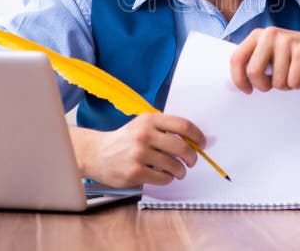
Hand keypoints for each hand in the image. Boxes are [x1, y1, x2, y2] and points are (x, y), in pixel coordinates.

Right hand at [77, 113, 205, 187]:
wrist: (97, 154)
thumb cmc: (125, 140)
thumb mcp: (143, 125)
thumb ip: (165, 129)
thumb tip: (194, 141)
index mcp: (149, 120)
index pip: (183, 125)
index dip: (197, 135)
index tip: (202, 143)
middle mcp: (144, 135)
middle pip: (182, 147)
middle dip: (192, 157)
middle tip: (192, 161)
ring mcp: (139, 154)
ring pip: (174, 165)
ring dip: (181, 170)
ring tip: (179, 171)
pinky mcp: (135, 172)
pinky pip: (163, 178)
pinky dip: (168, 178)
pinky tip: (164, 175)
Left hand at [229, 27, 299, 93]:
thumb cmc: (296, 55)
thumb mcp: (272, 54)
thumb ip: (255, 62)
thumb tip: (236, 84)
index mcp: (258, 35)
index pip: (236, 58)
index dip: (238, 79)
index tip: (247, 90)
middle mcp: (270, 34)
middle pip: (254, 71)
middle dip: (264, 85)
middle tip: (274, 84)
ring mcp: (287, 41)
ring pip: (276, 81)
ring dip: (286, 85)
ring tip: (294, 74)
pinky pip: (293, 81)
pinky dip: (299, 84)